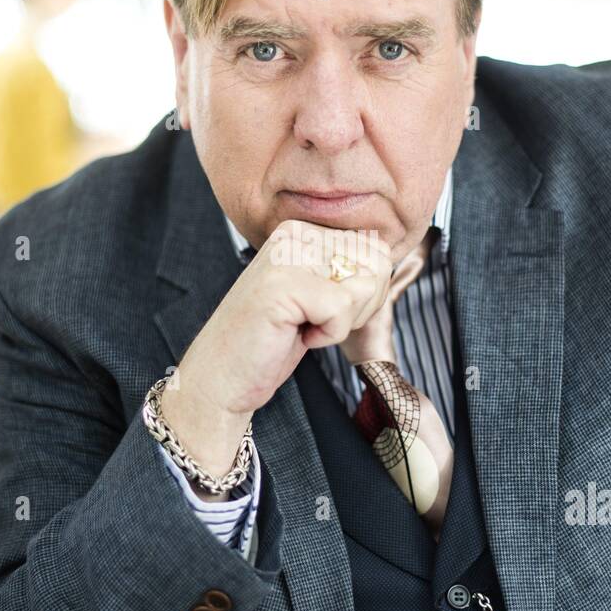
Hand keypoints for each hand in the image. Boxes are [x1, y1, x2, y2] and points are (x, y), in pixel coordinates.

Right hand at [161, 219, 391, 476]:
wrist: (220, 377)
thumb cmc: (269, 343)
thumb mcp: (317, 297)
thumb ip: (349, 272)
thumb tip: (390, 259)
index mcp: (302, 232)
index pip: (375, 249)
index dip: (366, 293)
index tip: (325, 311)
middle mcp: (294, 235)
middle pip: (376, 263)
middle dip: (361, 306)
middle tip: (318, 322)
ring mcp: (286, 256)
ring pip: (364, 284)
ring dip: (344, 320)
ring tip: (306, 325)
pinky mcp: (283, 283)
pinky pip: (342, 309)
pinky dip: (328, 335)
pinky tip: (297, 335)